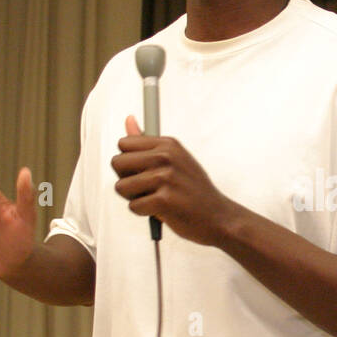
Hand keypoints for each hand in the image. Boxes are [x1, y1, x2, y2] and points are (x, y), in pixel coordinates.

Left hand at [111, 116, 240, 246]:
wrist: (219, 217)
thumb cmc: (193, 190)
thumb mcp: (175, 159)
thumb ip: (147, 143)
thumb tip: (129, 120)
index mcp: (168, 144)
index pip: (124, 143)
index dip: (128, 161)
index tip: (143, 171)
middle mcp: (166, 157)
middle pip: (117, 162)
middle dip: (125, 179)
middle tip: (146, 188)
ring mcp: (165, 178)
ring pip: (121, 187)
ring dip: (134, 198)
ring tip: (154, 199)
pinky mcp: (164, 200)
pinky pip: (133, 206)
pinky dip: (143, 212)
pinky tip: (162, 211)